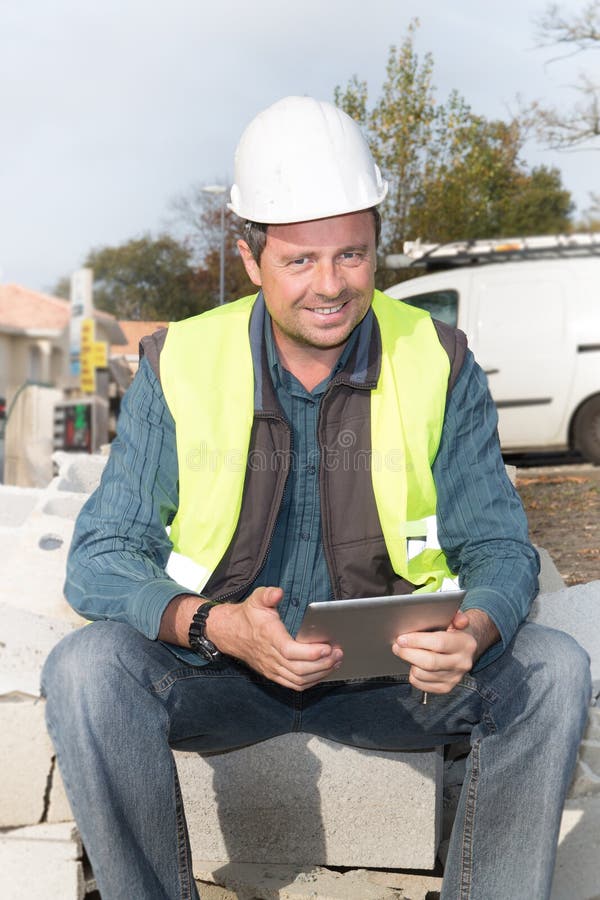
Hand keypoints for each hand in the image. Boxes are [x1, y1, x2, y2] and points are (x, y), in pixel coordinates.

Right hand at [206, 586, 342, 690]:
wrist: (230, 633)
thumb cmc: (248, 616)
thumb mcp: (256, 599)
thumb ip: (268, 595)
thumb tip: (278, 592)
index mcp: (268, 637)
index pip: (290, 651)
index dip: (310, 653)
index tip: (327, 647)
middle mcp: (270, 656)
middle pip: (299, 669)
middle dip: (323, 664)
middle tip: (338, 654)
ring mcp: (271, 668)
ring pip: (299, 680)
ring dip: (320, 674)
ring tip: (336, 662)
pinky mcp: (273, 675)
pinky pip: (294, 684)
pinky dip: (311, 682)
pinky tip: (323, 672)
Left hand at [391, 608, 499, 694]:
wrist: (464, 649)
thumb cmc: (454, 631)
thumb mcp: (455, 619)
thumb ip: (455, 615)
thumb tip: (460, 621)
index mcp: (466, 643)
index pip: (439, 643)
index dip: (417, 641)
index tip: (402, 638)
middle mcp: (462, 663)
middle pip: (430, 662)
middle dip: (408, 653)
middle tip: (397, 646)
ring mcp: (455, 677)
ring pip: (423, 674)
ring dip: (409, 663)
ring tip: (404, 652)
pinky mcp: (446, 688)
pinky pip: (422, 685)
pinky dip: (413, 675)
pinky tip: (413, 664)